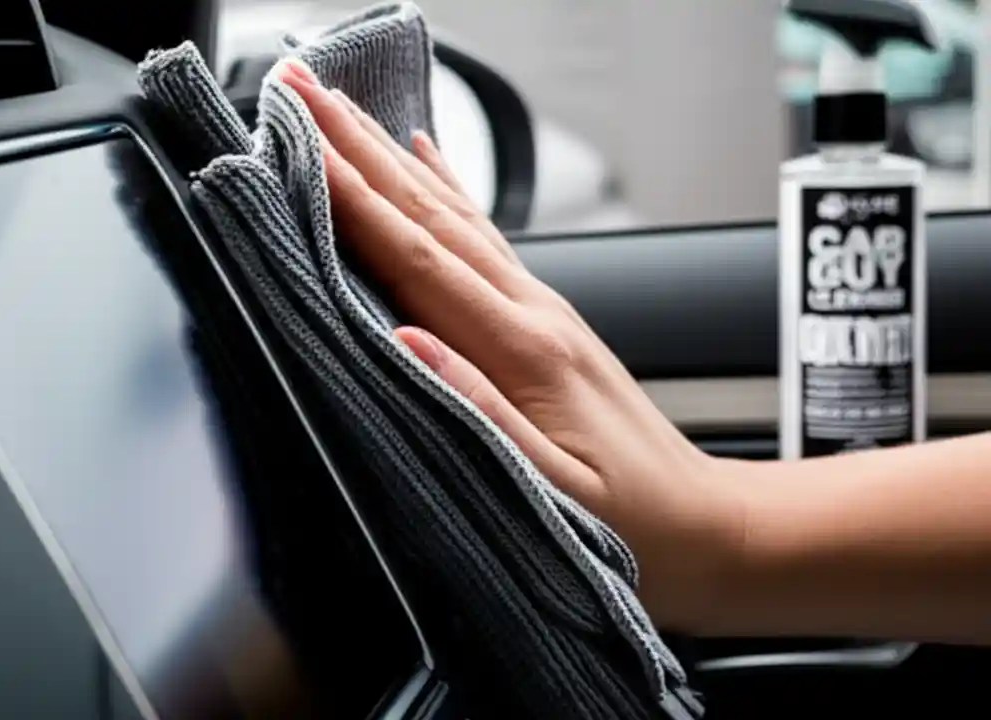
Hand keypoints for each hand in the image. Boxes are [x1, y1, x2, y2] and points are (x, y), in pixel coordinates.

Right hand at [279, 61, 750, 632]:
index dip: (355, 199)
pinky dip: (446, 189)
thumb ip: (478, 412)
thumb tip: (405, 340)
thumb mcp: (553, 490)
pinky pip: (482, 238)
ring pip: (453, 215)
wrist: (706, 523)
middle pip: (430, 214)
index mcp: (525, 350)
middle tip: (303, 91)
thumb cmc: (631, 521)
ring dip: (390, 157)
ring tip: (341, 110)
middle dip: (358, 149)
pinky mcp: (544, 321)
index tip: (303, 144)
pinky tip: (424, 156)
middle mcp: (533, 312)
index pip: (420, 257)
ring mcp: (541, 309)